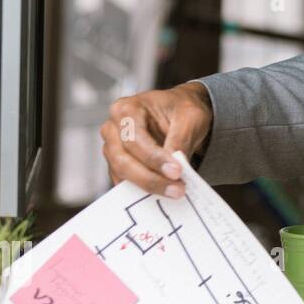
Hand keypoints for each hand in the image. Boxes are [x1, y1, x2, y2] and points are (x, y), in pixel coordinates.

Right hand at [100, 82, 213, 196]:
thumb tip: (176, 164)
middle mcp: (113, 128)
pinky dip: (143, 191)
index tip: (176, 171)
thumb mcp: (190, 117)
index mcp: (126, 109)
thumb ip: (181, 139)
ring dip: (148, 187)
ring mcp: (112, 148)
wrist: (180, 114)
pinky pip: (125, 182)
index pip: (134, 138)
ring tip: (175, 192)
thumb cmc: (182, 109)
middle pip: (122, 159)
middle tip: (177, 189)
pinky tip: (163, 195)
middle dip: (150, 178)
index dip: (154, 158)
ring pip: (121, 174)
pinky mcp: (118, 165)